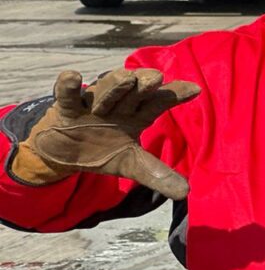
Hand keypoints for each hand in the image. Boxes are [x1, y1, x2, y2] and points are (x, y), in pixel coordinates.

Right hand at [11, 68, 200, 199]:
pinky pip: (68, 96)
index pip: (160, 102)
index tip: (195, 89)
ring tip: (128, 78)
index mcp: (137, 115)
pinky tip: (73, 76)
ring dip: (116, 84)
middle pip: (135, 90)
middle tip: (157, 78)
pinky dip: (68, 87)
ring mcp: (93, 104)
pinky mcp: (67, 109)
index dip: (176, 94)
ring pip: (106, 90)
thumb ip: (157, 175)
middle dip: (145, 83)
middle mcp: (119, 104)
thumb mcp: (132, 165)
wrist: (64, 155)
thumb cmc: (103, 151)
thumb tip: (186, 192)